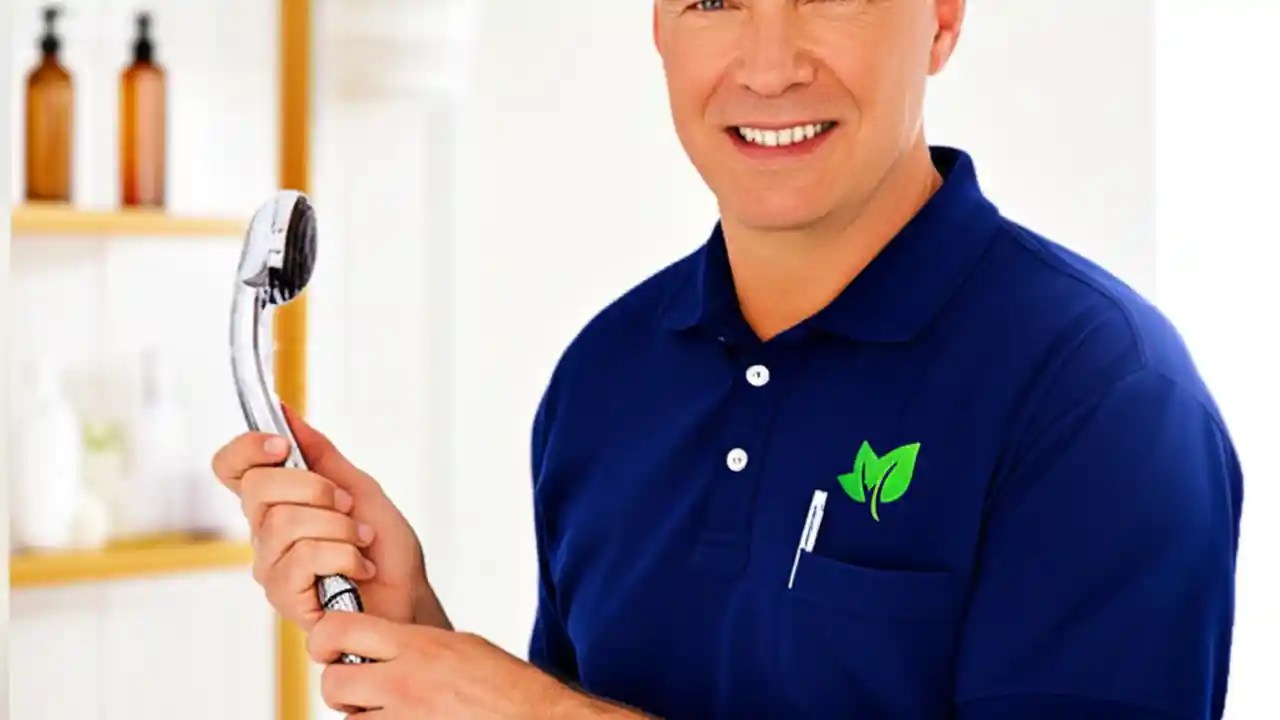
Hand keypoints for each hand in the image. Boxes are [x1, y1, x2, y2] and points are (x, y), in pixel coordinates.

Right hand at [211, 405, 448, 630]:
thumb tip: (285, 411)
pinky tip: (358, 569)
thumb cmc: (383, 548)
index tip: (282, 444)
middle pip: (258, 487)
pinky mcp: (284, 596)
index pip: (231, 467)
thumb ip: (319, 453)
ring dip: (340, 527)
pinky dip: (345, 557)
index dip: (246, 448)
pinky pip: (304, 557)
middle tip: (347, 506)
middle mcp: (264, 532)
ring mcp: (270, 566)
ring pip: (285, 523)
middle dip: (316, 488)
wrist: (408, 595)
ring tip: (360, 541)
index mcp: (277, 502)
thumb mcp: (358, 487)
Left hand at [308, 613, 571, 717]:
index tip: (331, 646)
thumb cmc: (507, 688)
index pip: (339, 630)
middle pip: (333, 684)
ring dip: (363, 718)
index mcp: (418, 647)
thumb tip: (380, 647)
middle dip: (342, 688)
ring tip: (394, 712)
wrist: (535, 719)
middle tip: (362, 691)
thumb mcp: (460, 647)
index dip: (326, 638)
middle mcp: (405, 683)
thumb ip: (414, 645)